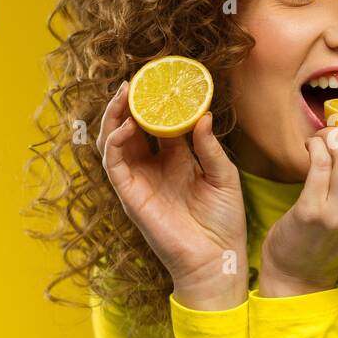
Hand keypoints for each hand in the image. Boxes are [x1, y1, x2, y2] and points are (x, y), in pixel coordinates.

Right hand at [98, 81, 247, 310]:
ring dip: (115, 116)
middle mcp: (154, 167)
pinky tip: (125, 126)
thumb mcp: (224, 176)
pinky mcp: (130, 196)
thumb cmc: (224, 221)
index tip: (160, 78)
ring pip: (115, 141)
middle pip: (131, 127)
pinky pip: (113, 165)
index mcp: (177, 159)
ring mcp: (139, 180)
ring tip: (124, 94)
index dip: (156, 102)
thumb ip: (209, 147)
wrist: (217, 259)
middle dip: (130, 102)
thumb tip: (201, 115)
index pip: (159, 123)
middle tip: (135, 80)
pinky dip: (114, 142)